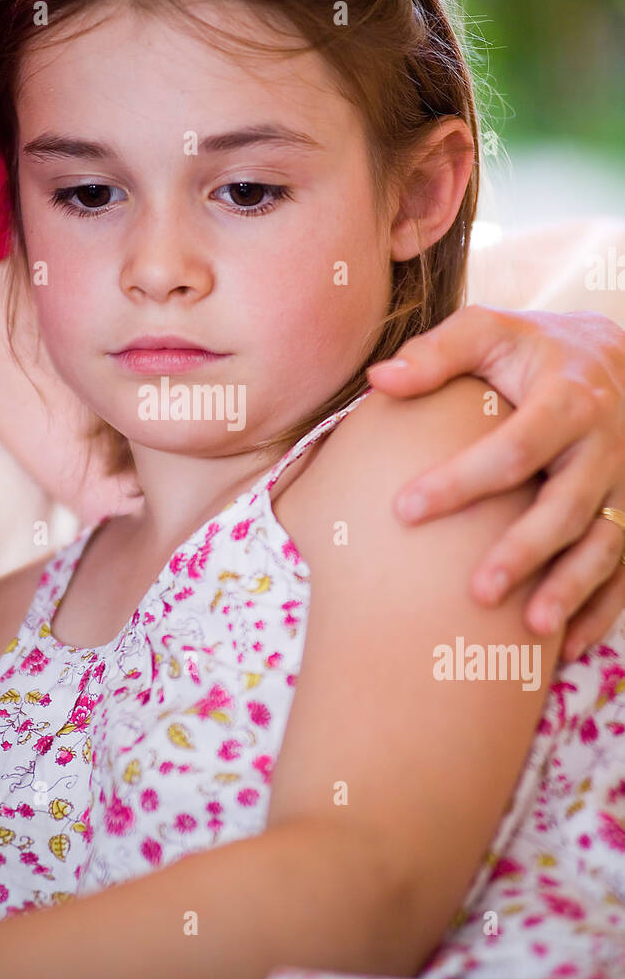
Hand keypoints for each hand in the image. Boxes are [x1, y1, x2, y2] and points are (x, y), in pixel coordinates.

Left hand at [366, 305, 624, 661]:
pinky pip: (623, 567)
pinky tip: (565, 647)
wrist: (610, 356)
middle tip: (476, 592)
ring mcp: (623, 486)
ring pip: (603, 545)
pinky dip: (600, 610)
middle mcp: (603, 447)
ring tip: (531, 630)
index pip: (513, 449)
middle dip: (524, 551)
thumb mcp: (489, 332)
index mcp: (567, 401)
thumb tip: (378, 378)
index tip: (403, 510)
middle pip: (566, 507)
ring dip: (570, 589)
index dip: (460, 481)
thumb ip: (437, 352)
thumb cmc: (530, 349)